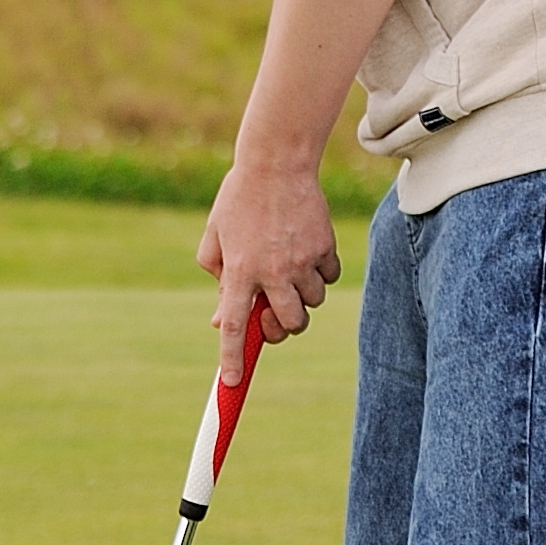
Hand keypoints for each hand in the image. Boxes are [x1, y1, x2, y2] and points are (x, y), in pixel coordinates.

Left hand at [198, 153, 341, 350]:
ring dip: (301, 297)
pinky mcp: (325, 246)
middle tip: (272, 313)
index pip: (236, 327)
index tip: (232, 382)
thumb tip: (222, 320)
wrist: (277, 161)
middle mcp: (273, 271)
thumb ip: (219, 281)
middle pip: (288, 326)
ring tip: (288, 270)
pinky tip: (306, 253)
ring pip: (311, 304)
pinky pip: (329, 277)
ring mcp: (302, 260)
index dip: (233, 359)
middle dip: (281, 328)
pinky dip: (319, 274)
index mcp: (240, 270)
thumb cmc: (239, 199)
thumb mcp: (216, 238)